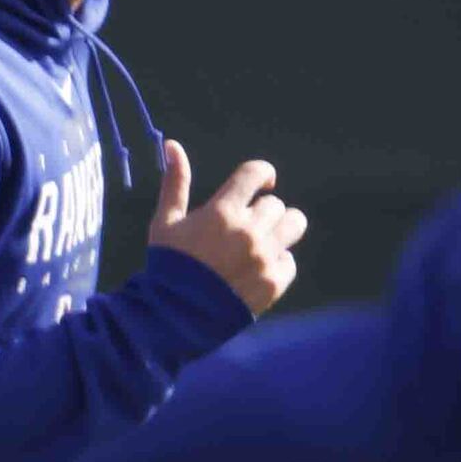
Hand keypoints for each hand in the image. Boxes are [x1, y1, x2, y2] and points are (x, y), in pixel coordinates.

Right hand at [147, 140, 305, 314]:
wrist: (173, 317)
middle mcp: (248, 231)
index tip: (261, 184)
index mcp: (222, 212)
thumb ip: (175, 182)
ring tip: (260, 245)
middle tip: (244, 230)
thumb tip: (172, 144)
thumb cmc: (167, 265)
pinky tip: (254, 273)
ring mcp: (264, 257)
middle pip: (276, 205)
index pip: (256, 172)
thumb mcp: (166, 222)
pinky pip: (290, 261)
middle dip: (261, 213)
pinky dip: (277, 264)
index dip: (262, 174)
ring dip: (280, 230)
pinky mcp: (274, 282)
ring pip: (294, 224)